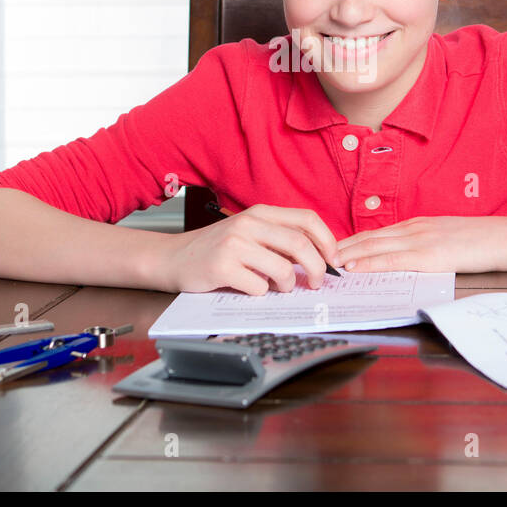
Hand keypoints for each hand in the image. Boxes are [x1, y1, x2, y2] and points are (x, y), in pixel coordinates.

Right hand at [155, 204, 338, 294]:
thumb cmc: (216, 249)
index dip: (328, 240)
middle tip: (317, 283)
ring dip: (288, 285)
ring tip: (279, 287)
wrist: (172, 257)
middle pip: (300, 245)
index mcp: (260, 213)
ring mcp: (234, 244)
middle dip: (317, 269)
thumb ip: (278, 238)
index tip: (334, 260)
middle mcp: (248, 224)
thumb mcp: (249, 233)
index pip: (307, 219)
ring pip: (283, 269)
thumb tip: (320, 257)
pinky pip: (259, 287)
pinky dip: (261, 293)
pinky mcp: (222, 267)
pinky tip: (250, 288)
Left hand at [333, 215, 506, 274]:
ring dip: (348, 254)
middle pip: (369, 237)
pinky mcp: (428, 255)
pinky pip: (391, 259)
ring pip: (374, 246)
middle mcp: (415, 228)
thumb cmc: (487, 242)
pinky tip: (353, 267)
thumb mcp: (452, 239)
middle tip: (318, 255)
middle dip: (342, 247)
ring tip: (326, 262)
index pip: (378, 233)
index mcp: (421, 225)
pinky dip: (368, 262)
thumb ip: (431, 245)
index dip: (354, 241)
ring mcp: (421, 240)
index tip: (335, 249)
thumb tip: (415, 259)